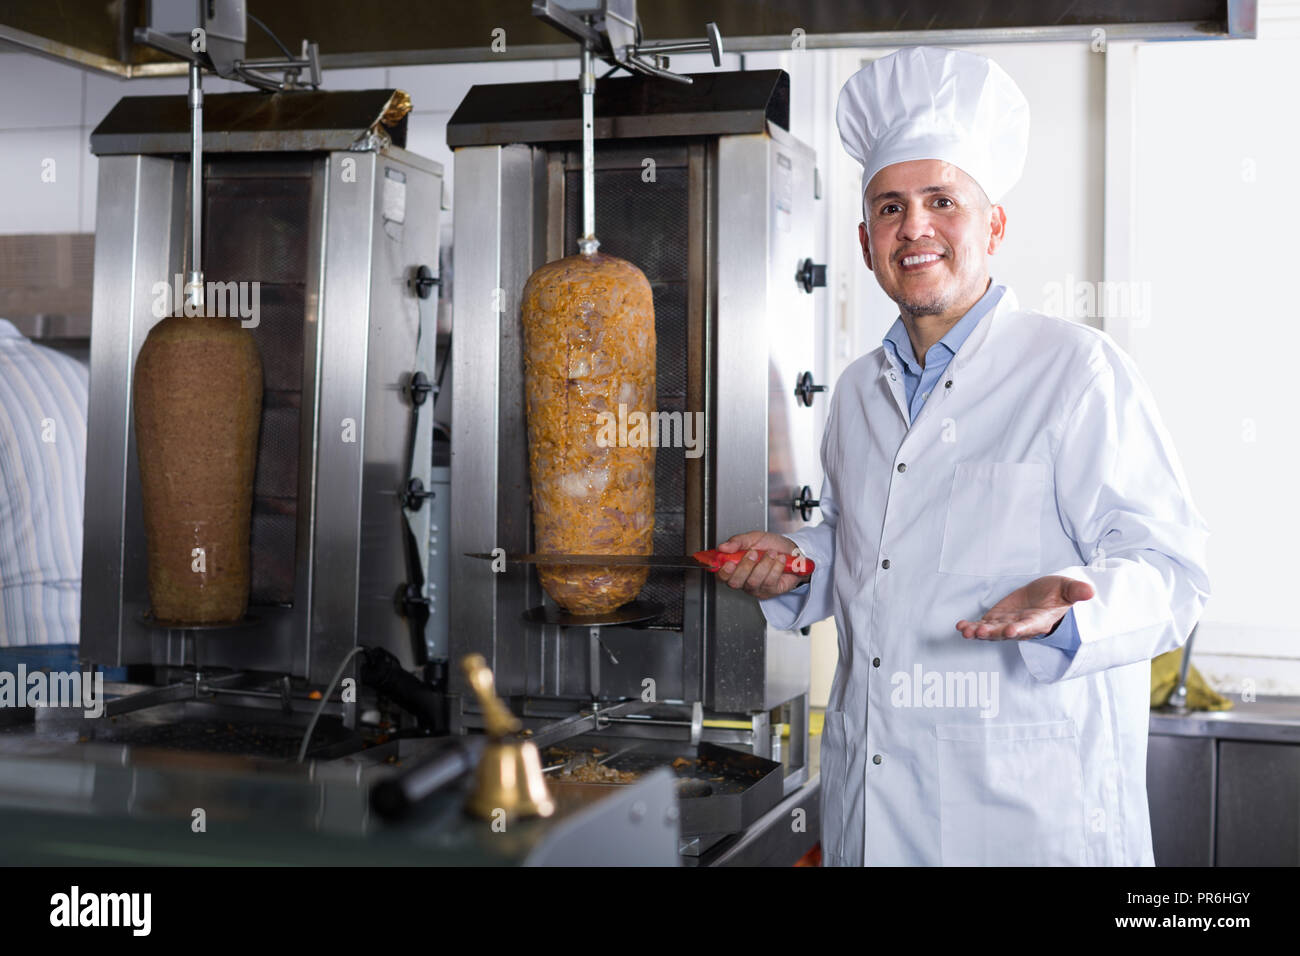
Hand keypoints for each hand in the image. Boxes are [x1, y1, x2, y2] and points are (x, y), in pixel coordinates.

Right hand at [715, 530, 810, 600]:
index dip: (723, 571)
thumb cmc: (771, 545)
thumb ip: (737, 542)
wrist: (792, 551)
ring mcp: (757, 587)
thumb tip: (723, 547)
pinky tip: (780, 560)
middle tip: (754, 553)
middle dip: (745, 566)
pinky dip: (776, 567)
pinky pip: (769, 581)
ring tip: (771, 553)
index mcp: (735, 568)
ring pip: (753, 581)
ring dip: (764, 564)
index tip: (729, 562)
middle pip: (735, 582)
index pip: (722, 576)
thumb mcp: (753, 538)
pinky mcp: (771, 590)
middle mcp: (744, 580)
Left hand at [956, 575, 1094, 640]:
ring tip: (966, 631)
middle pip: (1006, 632)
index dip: (1020, 629)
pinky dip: (971, 627)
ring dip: (978, 632)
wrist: (1046, 597)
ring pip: (991, 632)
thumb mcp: (1068, 589)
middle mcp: (1022, 626)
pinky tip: (960, 626)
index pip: (1029, 626)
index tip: (1010, 631)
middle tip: (981, 631)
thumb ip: (1076, 592)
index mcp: (1040, 621)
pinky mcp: (996, 620)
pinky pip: (982, 626)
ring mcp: (1007, 624)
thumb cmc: (1058, 594)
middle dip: (993, 633)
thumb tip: (1090, 591)